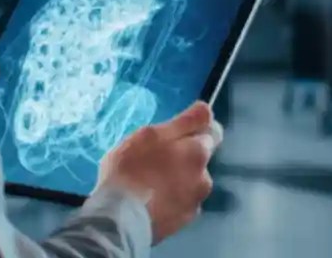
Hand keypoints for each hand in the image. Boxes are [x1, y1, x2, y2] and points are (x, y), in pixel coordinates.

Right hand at [96, 102, 223, 244]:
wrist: (119, 223)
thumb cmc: (130, 171)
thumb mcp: (149, 135)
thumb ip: (183, 122)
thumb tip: (207, 109)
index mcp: (198, 152)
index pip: (212, 131)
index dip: (194, 129)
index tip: (173, 134)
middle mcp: (205, 177)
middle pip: (199, 158)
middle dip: (183, 156)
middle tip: (153, 159)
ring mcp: (195, 203)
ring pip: (190, 181)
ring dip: (177, 178)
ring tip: (148, 184)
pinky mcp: (183, 222)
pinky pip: (181, 202)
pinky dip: (171, 199)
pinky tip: (150, 201)